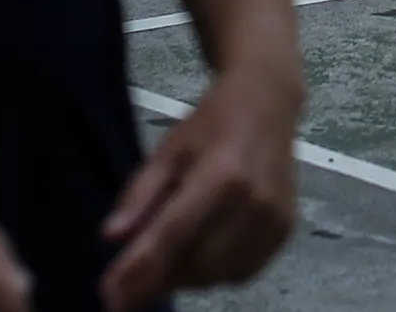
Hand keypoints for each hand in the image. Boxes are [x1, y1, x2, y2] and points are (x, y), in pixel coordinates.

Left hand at [99, 74, 300, 311]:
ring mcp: (274, 218)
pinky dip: (216, 273)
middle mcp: (253, 201)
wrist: (268, 103)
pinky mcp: (286, 229)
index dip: (138, 271)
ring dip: (185, 277)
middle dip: (158, 279)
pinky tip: (202, 252)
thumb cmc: (212, 124)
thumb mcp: (167, 151)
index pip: (172, 235)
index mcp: (221, 175)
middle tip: (132, 278)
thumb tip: (112, 237)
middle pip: (195, 263)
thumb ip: (140, 194)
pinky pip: (242, 272)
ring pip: (218, 274)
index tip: (109, 297)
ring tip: (167, 259)